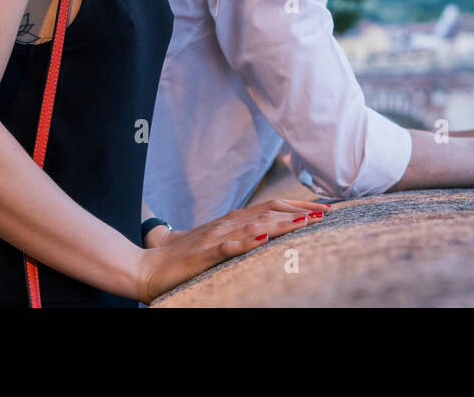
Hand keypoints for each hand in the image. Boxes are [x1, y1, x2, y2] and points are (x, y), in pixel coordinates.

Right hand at [134, 198, 329, 302]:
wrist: (146, 266)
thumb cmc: (183, 257)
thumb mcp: (217, 243)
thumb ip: (240, 237)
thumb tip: (268, 236)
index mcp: (232, 221)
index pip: (271, 207)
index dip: (298, 206)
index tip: (322, 208)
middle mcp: (227, 224)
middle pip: (269, 211)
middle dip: (299, 211)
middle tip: (326, 213)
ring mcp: (215, 238)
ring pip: (254, 226)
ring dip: (281, 224)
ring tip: (306, 223)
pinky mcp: (203, 254)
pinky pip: (228, 247)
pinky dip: (247, 242)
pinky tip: (263, 240)